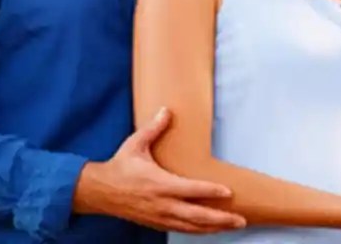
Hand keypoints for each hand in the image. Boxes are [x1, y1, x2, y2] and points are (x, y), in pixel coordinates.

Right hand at [73, 108, 246, 233]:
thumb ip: (154, 128)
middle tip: (241, 219)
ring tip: (234, 225)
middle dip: (221, 218)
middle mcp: (162, 204)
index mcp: (159, 184)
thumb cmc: (119, 167)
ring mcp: (159, 216)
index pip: (190, 189)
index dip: (210, 191)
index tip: (228, 192)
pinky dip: (199, 231)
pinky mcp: (156, 223)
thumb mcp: (135, 144)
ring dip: (214, 227)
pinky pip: (182, 229)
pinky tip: (212, 230)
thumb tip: (166, 109)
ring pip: (191, 226)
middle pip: (196, 215)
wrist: (99, 191)